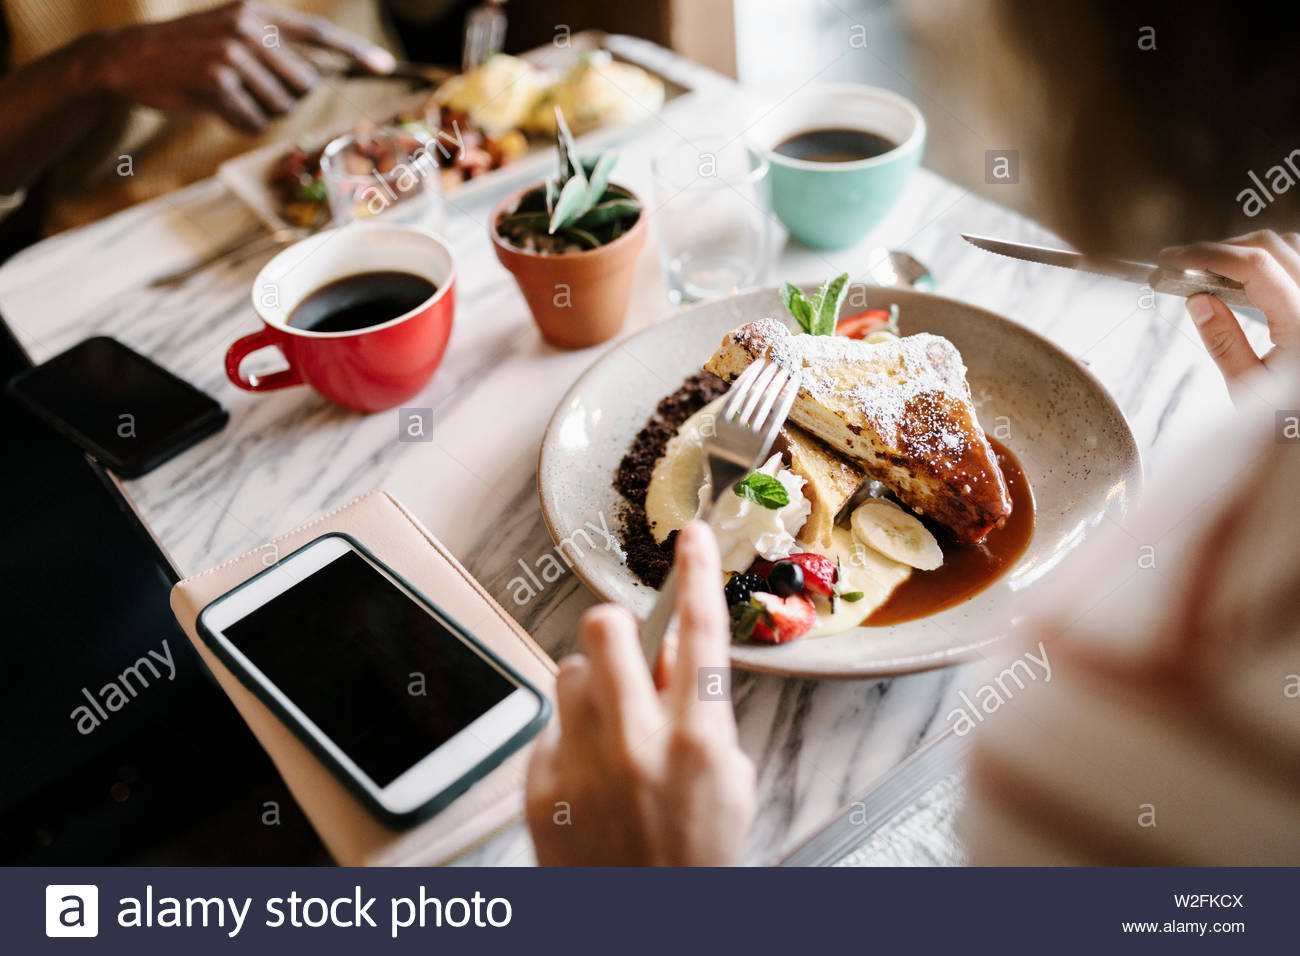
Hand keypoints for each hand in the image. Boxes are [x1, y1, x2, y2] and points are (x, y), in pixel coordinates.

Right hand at [90, 1, 395, 133]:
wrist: (130, 58)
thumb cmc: (189, 53)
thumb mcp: (232, 34)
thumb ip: (273, 49)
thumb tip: (317, 77)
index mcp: (258, 13)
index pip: (318, 33)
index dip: (354, 51)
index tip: (386, 65)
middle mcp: (249, 28)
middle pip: (305, 84)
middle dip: (285, 97)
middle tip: (251, 88)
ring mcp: (232, 54)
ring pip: (281, 106)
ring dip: (260, 111)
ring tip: (229, 94)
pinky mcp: (216, 82)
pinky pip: (255, 122)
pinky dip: (240, 122)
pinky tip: (217, 106)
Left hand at [525, 522, 755, 865]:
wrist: (643, 926)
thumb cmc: (693, 857)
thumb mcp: (729, 780)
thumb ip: (705, 712)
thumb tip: (673, 657)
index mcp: (698, 739)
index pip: (699, 631)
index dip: (697, 572)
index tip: (691, 536)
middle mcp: (637, 743)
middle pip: (604, 627)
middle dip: (615, 627)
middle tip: (625, 651)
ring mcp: (583, 764)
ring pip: (570, 672)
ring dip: (592, 688)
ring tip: (608, 731)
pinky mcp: (542, 786)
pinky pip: (550, 726)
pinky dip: (570, 739)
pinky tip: (589, 777)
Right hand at [1159, 230, 1299, 398]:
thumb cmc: (1291, 420)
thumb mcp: (1249, 387)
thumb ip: (1224, 340)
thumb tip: (1198, 301)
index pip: (1254, 266)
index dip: (1208, 254)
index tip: (1173, 259)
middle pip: (1272, 246)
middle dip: (1223, 248)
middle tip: (1184, 264)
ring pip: (1291, 246)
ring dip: (1249, 250)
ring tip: (1213, 270)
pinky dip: (1271, 260)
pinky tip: (1247, 279)